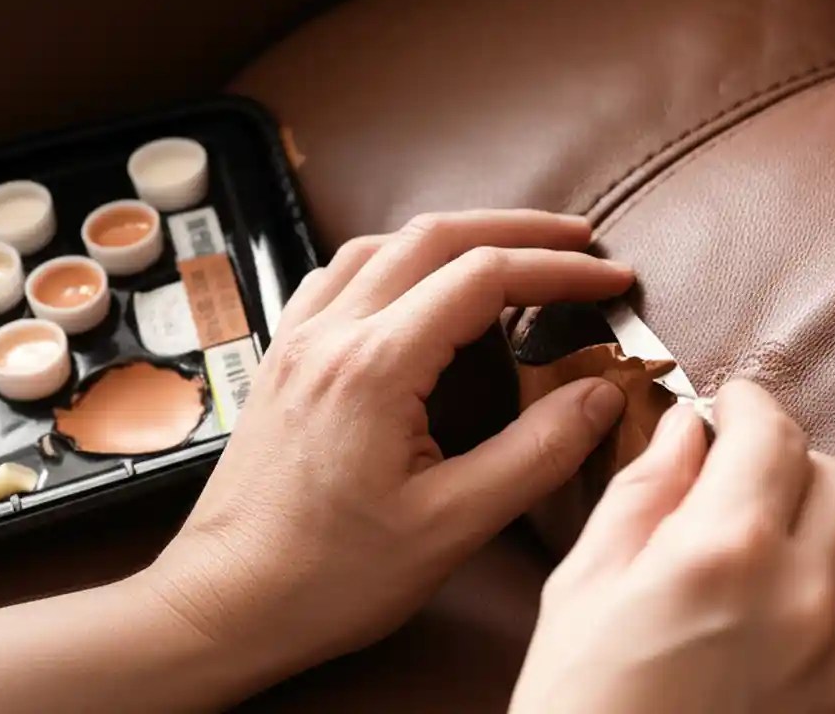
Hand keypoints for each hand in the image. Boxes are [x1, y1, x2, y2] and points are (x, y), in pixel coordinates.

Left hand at [142, 210, 633, 674]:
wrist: (225, 605)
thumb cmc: (329, 578)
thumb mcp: (451, 526)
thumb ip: (535, 453)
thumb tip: (600, 394)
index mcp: (375, 367)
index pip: (485, 277)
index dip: (558, 270)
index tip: (610, 281)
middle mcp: (331, 334)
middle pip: (433, 236)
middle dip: (516, 229)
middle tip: (578, 243)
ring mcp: (298, 342)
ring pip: (382, 245)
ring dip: (453, 236)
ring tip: (509, 251)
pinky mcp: (282, 361)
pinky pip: (339, 277)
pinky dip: (394, 260)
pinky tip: (415, 284)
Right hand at [511, 380, 834, 713]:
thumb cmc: (579, 705)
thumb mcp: (584, 585)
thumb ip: (642, 491)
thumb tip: (684, 429)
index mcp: (722, 550)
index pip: (771, 433)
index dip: (750, 401)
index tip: (733, 401)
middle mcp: (801, 594)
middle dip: (789, 458)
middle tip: (742, 470)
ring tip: (784, 532)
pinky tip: (801, 596)